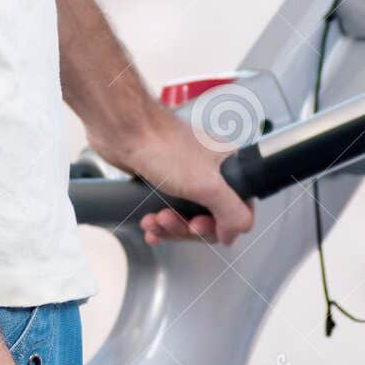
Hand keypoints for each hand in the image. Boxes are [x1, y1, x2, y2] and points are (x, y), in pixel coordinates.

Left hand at [98, 112, 255, 246]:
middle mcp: (210, 170)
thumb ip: (232, 213)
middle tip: (169, 220)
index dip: (219, 226)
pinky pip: (168, 211)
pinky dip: (159, 223)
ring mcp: (187, 176)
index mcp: (227, 166)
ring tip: (153, 221)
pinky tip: (150, 227)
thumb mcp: (207, 185)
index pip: (238, 209)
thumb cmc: (163, 146)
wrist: (126, 130)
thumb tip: (234, 234)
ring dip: (169, 226)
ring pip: (186, 217)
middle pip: (209, 218)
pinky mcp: (164, 181)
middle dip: (186, 227)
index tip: (198, 227)